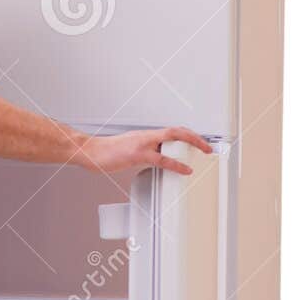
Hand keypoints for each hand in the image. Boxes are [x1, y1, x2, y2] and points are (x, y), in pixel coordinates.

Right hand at [80, 126, 213, 176]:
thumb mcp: (129, 149)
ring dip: (191, 143)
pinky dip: (176, 164)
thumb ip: (144, 152)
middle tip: (208, 146)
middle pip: (176, 130)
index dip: (187, 135)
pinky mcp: (137, 154)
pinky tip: (185, 170)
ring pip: (173, 139)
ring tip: (204, 151)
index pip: (171, 130)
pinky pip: (161, 159)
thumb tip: (156, 159)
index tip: (199, 142)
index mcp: (145, 135)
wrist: (91, 151)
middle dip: (195, 137)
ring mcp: (142, 144)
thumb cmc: (107, 152)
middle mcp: (146, 136)